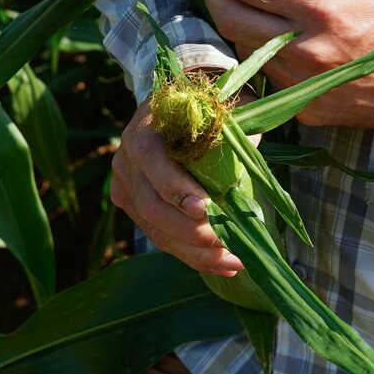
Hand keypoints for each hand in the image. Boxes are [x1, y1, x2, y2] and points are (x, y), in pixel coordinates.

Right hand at [109, 95, 244, 277]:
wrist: (178, 110)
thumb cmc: (205, 108)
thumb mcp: (218, 109)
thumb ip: (230, 130)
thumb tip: (248, 161)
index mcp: (143, 128)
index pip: (151, 160)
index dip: (175, 187)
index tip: (206, 208)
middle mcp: (126, 161)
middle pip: (152, 206)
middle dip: (192, 231)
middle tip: (229, 241)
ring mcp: (126, 188)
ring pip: (157, 231)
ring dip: (197, 252)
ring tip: (234, 262)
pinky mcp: (135, 210)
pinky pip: (162, 238)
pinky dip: (194, 256)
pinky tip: (224, 265)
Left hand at [186, 0, 373, 128]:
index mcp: (321, 7)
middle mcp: (306, 49)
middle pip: (232, 20)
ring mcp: (304, 84)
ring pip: (246, 49)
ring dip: (243, 26)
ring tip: (267, 13)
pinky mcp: (305, 110)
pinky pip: (268, 77)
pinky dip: (267, 56)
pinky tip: (288, 45)